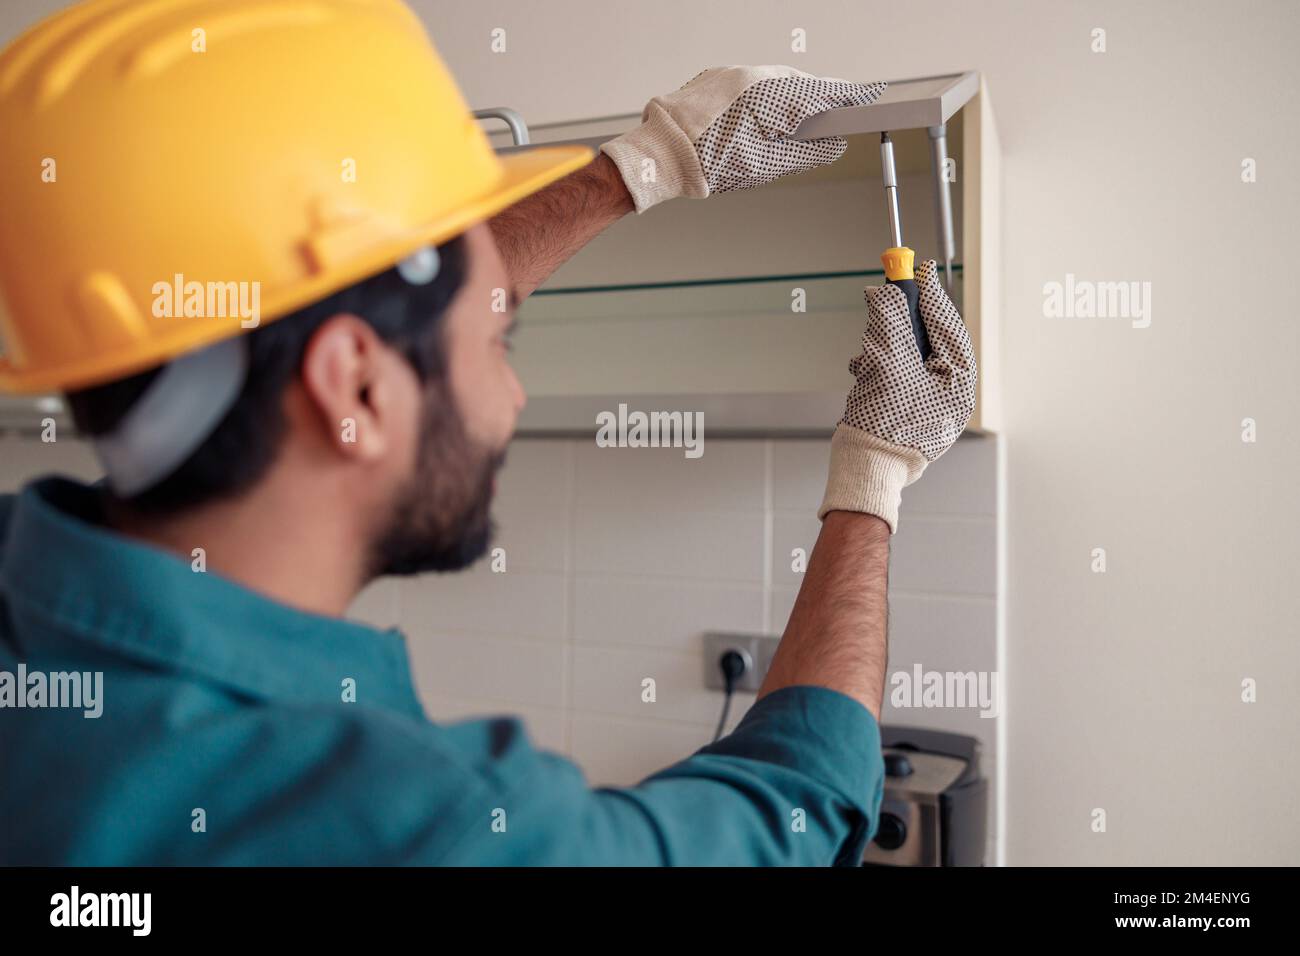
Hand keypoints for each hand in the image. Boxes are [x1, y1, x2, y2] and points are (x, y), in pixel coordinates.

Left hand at [599, 65, 885, 212]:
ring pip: (772, 82)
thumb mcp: (766, 165)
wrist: (658, 157)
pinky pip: (749, 83)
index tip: (864, 99)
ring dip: (788, 101)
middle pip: (797, 83)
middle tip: (831, 118)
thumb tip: (833, 144)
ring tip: (792, 127)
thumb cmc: (705, 166)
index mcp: (765, 93)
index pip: (818, 91)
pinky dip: (763, 98)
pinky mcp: (713, 79)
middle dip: (815, 100)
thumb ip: (807, 152)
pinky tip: (762, 119)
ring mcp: (728, 74)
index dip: (845, 96)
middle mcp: (747, 75)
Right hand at [818, 259, 977, 532]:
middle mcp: (951, 394)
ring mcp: (930, 405)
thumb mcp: (886, 364)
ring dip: (883, 349)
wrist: (864, 472)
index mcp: (960, 383)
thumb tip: (884, 291)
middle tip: (885, 299)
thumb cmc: (883, 426)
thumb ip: (888, 321)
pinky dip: (878, 368)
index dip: (930, 294)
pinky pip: (896, 376)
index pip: (948, 326)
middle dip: (900, 324)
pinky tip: (863, 372)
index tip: (917, 268)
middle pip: (928, 340)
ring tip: (866, 354)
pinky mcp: (908, 412)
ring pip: (908, 357)